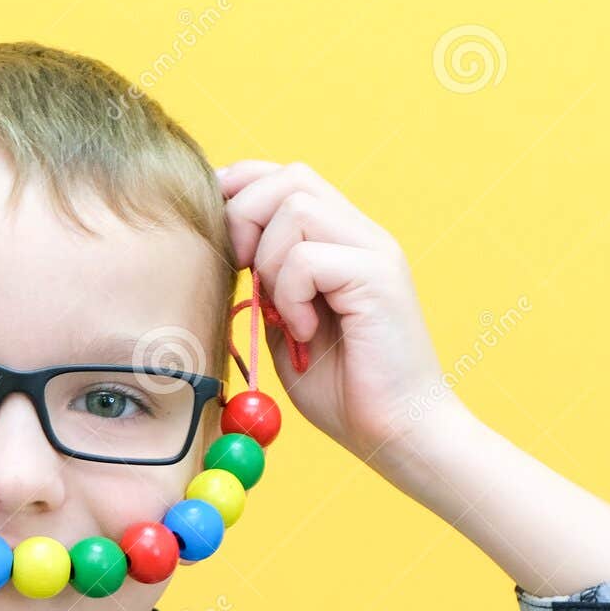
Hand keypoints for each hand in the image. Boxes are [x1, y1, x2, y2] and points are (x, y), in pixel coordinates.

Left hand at [216, 161, 460, 468]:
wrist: (398, 434)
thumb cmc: (345, 391)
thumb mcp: (285, 330)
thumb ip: (265, 287)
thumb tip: (225, 252)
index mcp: (341, 241)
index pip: (285, 176)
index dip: (240, 186)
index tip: (211, 227)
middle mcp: (362, 235)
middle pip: (289, 177)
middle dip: (246, 217)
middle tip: (244, 275)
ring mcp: (374, 252)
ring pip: (296, 206)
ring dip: (270, 261)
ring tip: (284, 314)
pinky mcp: (379, 276)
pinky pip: (307, 257)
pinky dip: (291, 296)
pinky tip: (305, 333)